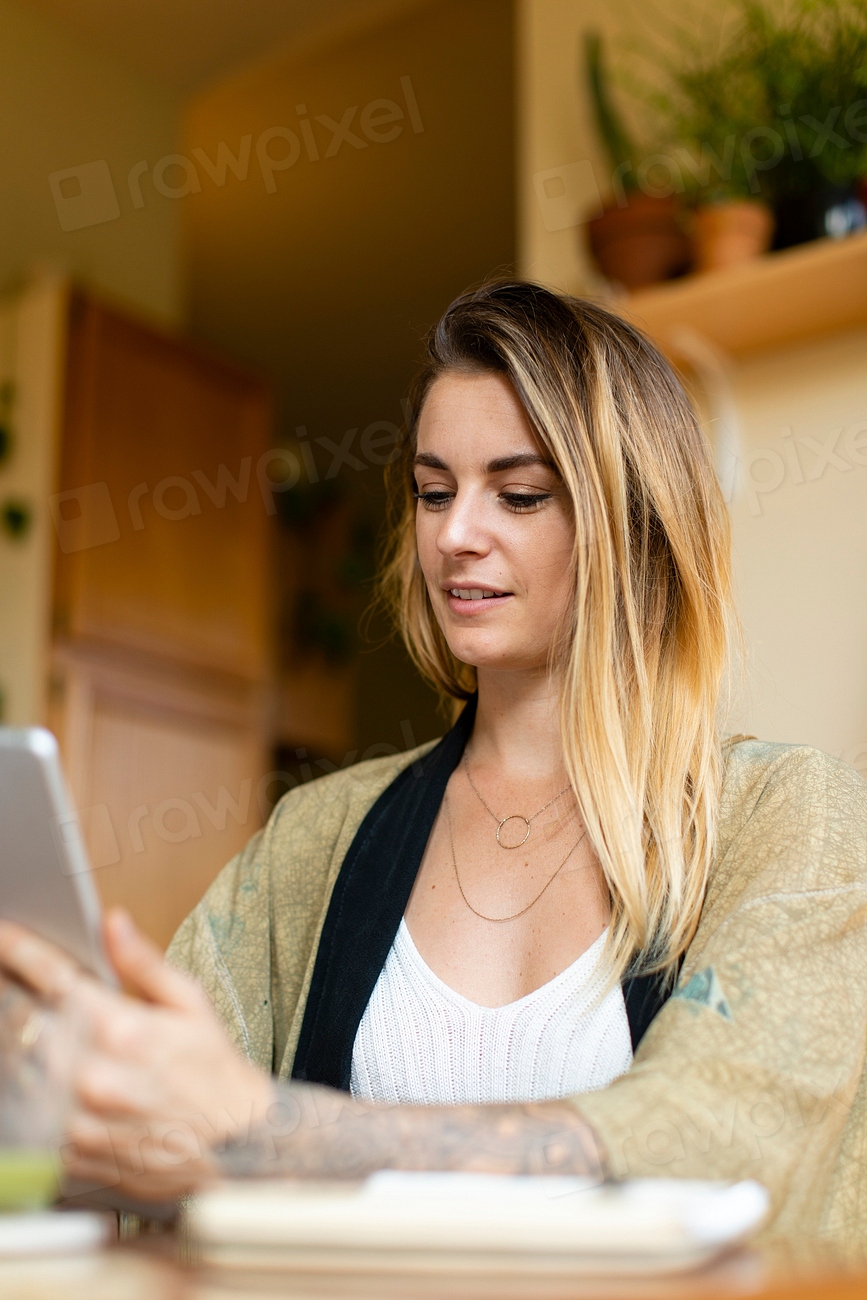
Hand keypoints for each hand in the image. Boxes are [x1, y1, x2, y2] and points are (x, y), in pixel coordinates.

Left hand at [0, 910, 274, 1200]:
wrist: (235, 1148)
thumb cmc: (213, 1070)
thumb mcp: (190, 1002)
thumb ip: (143, 962)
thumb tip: (112, 922)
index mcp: (122, 1029)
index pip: (54, 978)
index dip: (19, 950)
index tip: (4, 936)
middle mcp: (92, 1075)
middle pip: (21, 1021)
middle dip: (11, 993)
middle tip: (11, 981)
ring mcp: (75, 1120)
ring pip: (14, 1069)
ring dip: (12, 1042)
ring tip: (26, 1024)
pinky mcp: (67, 1155)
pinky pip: (23, 1114)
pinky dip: (23, 1090)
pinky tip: (39, 1075)